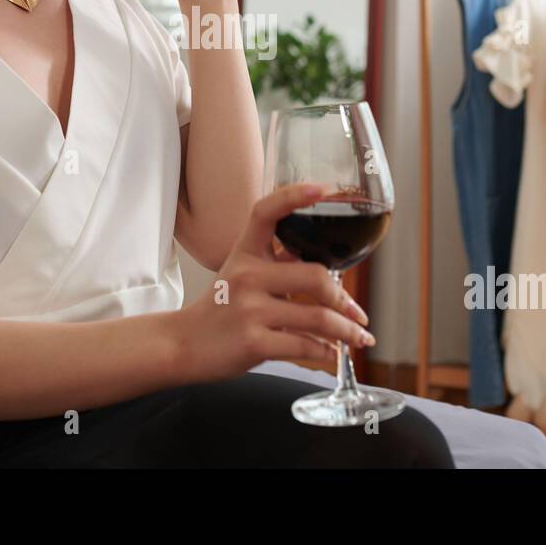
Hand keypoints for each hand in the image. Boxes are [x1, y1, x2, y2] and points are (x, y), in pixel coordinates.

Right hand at [174, 182, 373, 384]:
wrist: (186, 344)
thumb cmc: (220, 308)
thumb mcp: (241, 274)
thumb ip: (277, 264)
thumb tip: (325, 265)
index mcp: (244, 251)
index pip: (266, 211)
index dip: (295, 196)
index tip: (325, 189)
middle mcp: (246, 275)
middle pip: (315, 277)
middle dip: (345, 300)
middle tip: (358, 313)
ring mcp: (249, 309)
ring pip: (317, 317)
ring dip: (347, 331)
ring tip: (359, 337)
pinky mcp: (253, 342)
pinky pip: (304, 346)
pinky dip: (327, 353)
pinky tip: (335, 355)